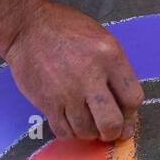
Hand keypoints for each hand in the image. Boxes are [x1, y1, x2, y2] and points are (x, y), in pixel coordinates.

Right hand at [5, 0, 143, 139]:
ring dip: (89, 132)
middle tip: (108, 130)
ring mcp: (67, 92)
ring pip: (86, 131)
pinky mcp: (47, 102)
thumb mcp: (101, 39)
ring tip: (87, 122)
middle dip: (113, 132)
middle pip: (111, 123)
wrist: (27, 27)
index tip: (124, 115)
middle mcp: (90, 75)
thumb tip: (126, 110)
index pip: (133, 98)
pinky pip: (64, 131)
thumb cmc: (66, 31)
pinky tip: (70, 120)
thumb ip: (116, 71)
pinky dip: (70, 132)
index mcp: (109, 56)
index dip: (130, 112)